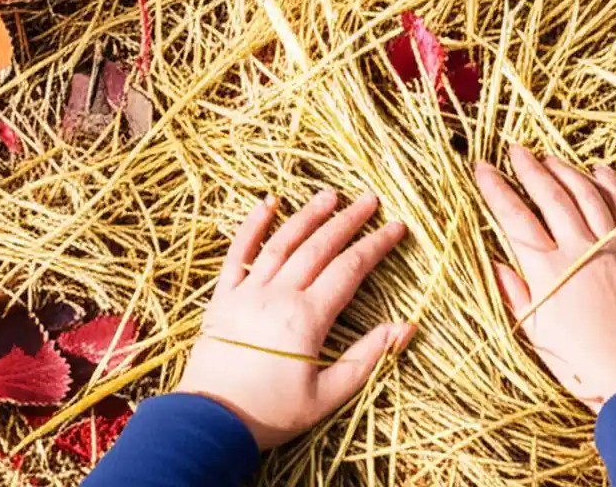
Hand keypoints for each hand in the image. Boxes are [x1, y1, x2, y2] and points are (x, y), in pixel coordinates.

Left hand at [176, 190, 414, 448]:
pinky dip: (252, 226)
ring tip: (329, 194)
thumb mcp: (328, 395)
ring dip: (307, 216)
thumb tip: (406, 327)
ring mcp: (247, 292)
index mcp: (307, 317)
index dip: (375, 245)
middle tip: (370, 200)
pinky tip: (267, 204)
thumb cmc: (272, 413)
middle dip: (347, 221)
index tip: (396, 227)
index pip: (349, 269)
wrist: (210, 422)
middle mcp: (278, 295)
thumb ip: (367, 358)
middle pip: (319, 247)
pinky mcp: (222, 297)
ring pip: (282, 243)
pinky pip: (238, 253)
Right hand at [475, 145, 615, 411]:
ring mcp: (612, 247)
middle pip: (550, 195)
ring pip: (586, 194)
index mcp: (547, 270)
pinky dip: (611, 186)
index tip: (481, 167)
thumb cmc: (580, 364)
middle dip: (529, 168)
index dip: (496, 188)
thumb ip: (514, 292)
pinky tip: (600, 170)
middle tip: (514, 150)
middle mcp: (579, 249)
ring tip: (548, 156)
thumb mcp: (535, 333)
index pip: (514, 216)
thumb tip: (495, 260)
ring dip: (565, 170)